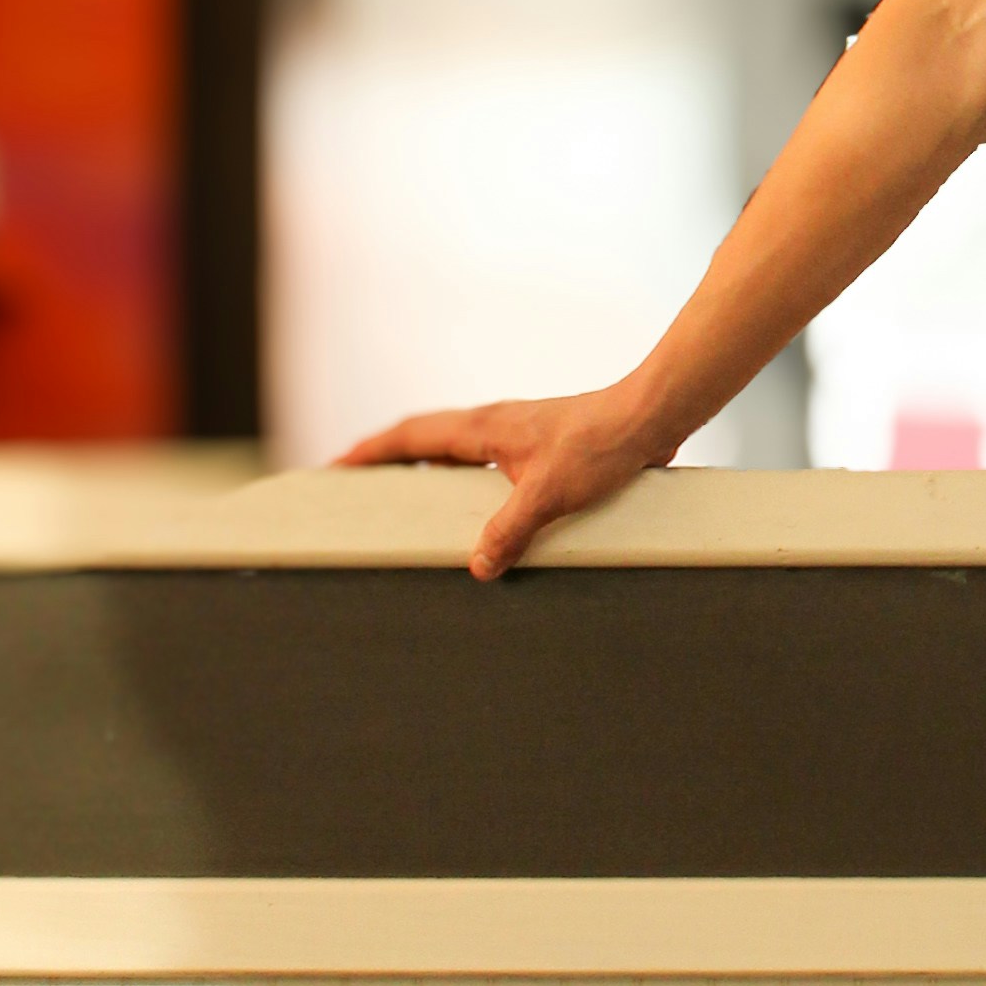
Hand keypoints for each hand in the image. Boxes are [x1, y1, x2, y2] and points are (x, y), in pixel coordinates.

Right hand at [336, 386, 675, 580]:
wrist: (649, 418)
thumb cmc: (601, 446)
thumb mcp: (550, 495)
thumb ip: (509, 530)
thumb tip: (477, 566)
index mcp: (482, 429)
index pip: (411, 437)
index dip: (371, 451)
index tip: (337, 464)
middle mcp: (492, 425)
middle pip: (423, 438)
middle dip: (385, 456)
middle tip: (354, 476)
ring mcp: (514, 433)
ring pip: (452, 447)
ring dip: (422, 464)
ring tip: (400, 490)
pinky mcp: (538, 446)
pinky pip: (481, 460)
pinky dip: (459, 475)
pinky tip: (469, 500)